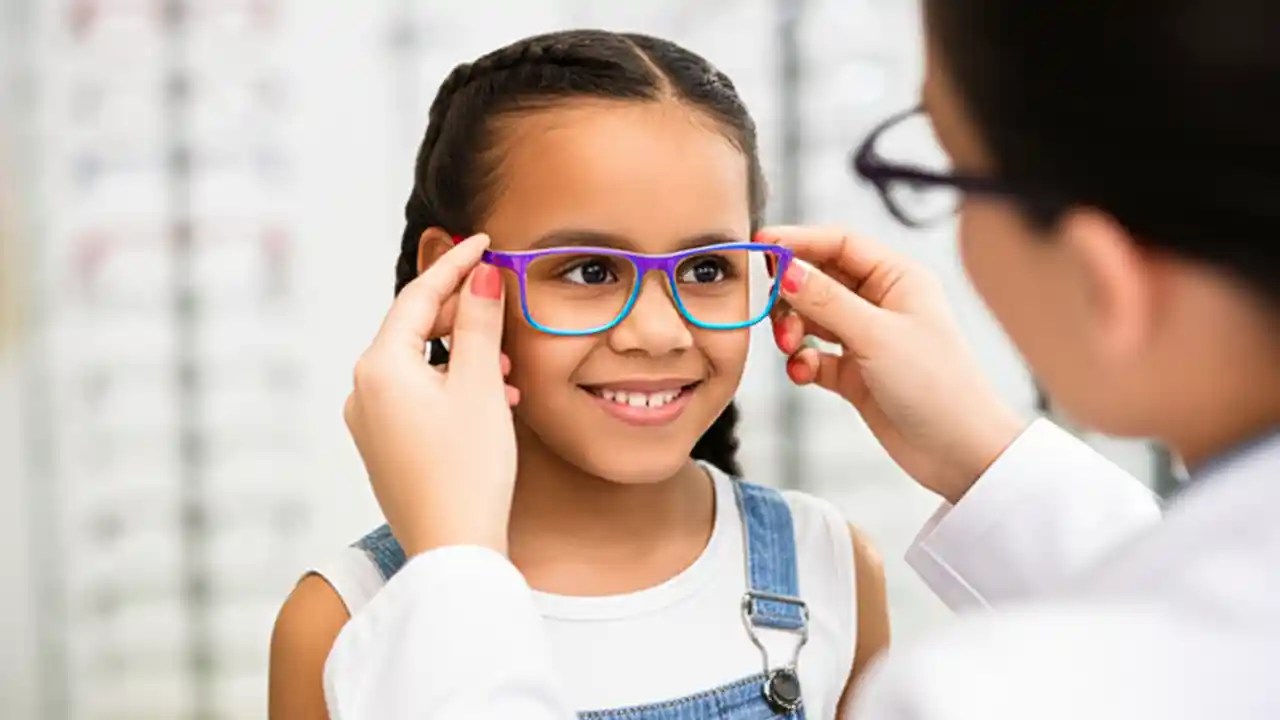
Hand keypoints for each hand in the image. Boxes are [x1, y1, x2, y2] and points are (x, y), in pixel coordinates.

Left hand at [343, 234, 518, 556]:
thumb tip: (482, 276)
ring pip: (420, 365)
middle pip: (415, 329)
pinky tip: (491, 398)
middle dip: (463, 314)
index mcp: (380, 367)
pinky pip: (417, 396)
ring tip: (508, 364)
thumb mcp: (482, 386)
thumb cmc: (468, 471)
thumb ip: (481, 324)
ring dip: (464, 355)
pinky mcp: (385, 447)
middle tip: (503, 301)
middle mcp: (364, 391)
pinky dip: (453, 386)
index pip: (419, 297)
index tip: (484, 242)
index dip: (456, 265)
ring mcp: (370, 422)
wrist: (453, 550)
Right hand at [762, 226, 1025, 503]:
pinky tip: (803, 374)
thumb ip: (826, 299)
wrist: (961, 453)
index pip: (840, 244)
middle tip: (776, 315)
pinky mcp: (855, 373)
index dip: (799, 242)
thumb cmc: (937, 386)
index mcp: (898, 278)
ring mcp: (867, 339)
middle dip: (792, 295)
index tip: (761, 247)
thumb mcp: (877, 335)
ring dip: (793, 330)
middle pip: (819, 279)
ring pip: (812, 318)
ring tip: (790, 348)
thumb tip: (785, 268)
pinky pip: (814, 356)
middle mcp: (881, 303)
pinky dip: (802, 362)